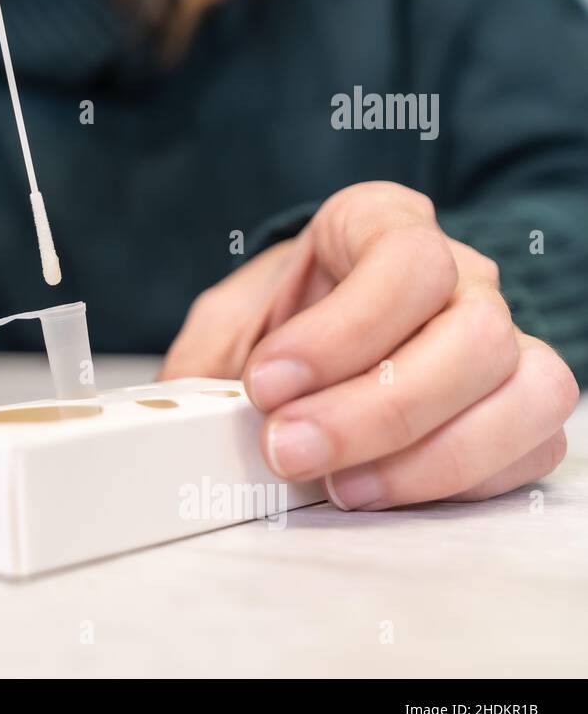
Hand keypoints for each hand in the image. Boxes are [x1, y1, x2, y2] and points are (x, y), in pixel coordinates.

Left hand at [160, 182, 577, 509]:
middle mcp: (458, 274)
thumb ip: (206, 364)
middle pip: (472, 333)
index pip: (407, 258)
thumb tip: (183, 427)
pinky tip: (379, 489)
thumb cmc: (269, 327)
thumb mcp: (223, 327)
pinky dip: (458, 480)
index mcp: (383, 224)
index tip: (266, 383)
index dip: (341, 331)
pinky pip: (532, 444)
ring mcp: (500, 339)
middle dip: (375, 408)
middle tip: (288, 449)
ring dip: (425, 454)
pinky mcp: (519, 407)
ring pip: (523, 389)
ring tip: (337, 485)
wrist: (298, 352)